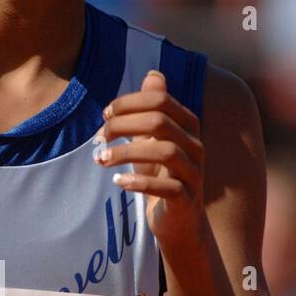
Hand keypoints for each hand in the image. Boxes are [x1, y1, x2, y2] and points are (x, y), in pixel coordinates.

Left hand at [93, 69, 204, 247]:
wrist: (178, 221)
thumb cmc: (161, 175)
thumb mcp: (153, 140)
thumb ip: (152, 110)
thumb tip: (154, 73)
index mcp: (188, 126)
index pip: (160, 100)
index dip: (129, 103)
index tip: (104, 115)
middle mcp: (195, 145)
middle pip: (160, 122)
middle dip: (123, 125)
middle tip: (99, 138)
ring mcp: (194, 173)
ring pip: (165, 151)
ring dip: (127, 153)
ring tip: (101, 159)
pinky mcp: (187, 199)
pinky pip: (167, 187)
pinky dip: (139, 182)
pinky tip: (117, 182)